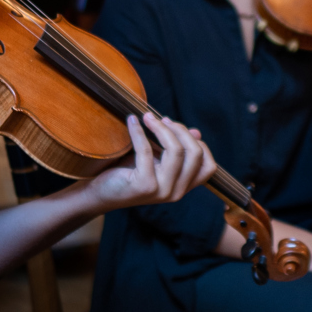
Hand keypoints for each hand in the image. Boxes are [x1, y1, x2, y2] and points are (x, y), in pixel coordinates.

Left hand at [83, 113, 216, 211]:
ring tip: (147, 117)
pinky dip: (139, 132)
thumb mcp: (158, 160)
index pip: (208, 166)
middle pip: (195, 153)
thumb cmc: (131, 173)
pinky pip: (147, 151)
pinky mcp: (144, 186)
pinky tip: (132, 121)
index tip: (177, 127)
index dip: (198, 143)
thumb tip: (196, 132)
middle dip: (180, 130)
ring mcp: (162, 191)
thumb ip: (176, 148)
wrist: (103, 193)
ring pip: (176, 151)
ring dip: (161, 128)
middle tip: (162, 119)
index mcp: (184, 187)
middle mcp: (178, 192)